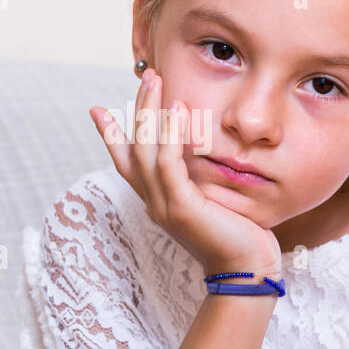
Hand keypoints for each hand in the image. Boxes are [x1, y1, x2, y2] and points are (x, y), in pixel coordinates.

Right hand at [90, 67, 282, 276]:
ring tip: (156, 79)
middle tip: (144, 76)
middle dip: (138, 109)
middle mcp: (156, 204)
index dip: (113, 137)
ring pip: (146, 150)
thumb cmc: (242, 240)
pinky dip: (169, 136)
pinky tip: (177, 110)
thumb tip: (210, 162)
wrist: (248, 272)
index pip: (129, 165)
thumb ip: (205, 185)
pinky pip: (169, 163)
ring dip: (150, 111)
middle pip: (134, 149)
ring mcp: (165, 206)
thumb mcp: (217, 206)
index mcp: (161, 204)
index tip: (100, 111)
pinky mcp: (182, 207)